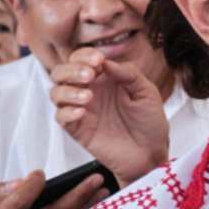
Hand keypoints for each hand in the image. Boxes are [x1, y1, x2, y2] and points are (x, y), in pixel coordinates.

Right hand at [49, 47, 169, 184]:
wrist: (151, 153)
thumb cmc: (149, 122)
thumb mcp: (146, 92)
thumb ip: (128, 73)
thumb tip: (106, 62)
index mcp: (104, 78)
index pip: (81, 58)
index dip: (85, 55)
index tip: (98, 60)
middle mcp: (89, 91)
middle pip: (61, 72)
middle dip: (71, 69)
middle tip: (89, 75)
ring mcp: (82, 110)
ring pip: (56, 93)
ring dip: (68, 90)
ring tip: (88, 96)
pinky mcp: (78, 129)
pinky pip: (60, 117)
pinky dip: (67, 112)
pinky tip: (83, 112)